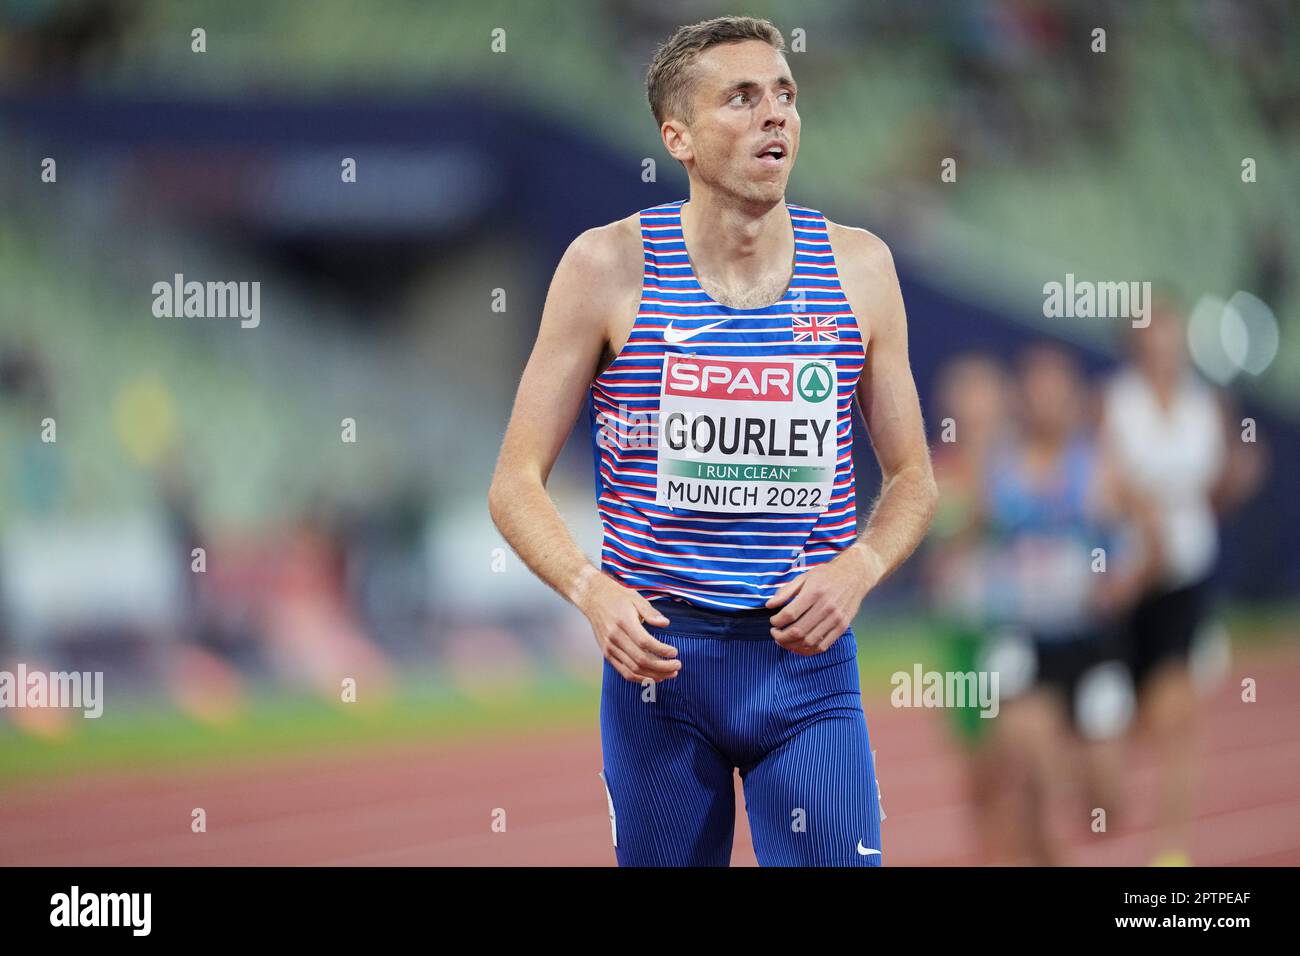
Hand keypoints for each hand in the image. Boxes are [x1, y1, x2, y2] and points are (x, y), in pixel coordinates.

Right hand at [574, 567, 680, 682]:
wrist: (593, 599)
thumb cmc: (618, 597)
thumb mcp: (636, 598)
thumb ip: (650, 612)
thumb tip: (665, 623)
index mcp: (624, 622)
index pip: (645, 642)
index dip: (661, 650)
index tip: (674, 652)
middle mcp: (615, 637)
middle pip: (640, 659)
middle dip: (662, 666)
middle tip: (677, 666)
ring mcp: (610, 648)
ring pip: (633, 669)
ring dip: (654, 675)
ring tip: (670, 673)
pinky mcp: (607, 654)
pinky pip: (624, 672)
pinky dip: (640, 678)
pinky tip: (653, 677)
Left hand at [765, 544, 880, 654]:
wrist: (855, 574)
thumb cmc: (827, 575)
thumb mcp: (804, 576)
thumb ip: (786, 591)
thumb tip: (769, 605)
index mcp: (814, 592)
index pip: (789, 614)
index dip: (776, 621)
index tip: (773, 621)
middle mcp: (826, 607)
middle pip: (798, 631)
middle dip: (781, 636)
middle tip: (775, 633)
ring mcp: (836, 618)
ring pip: (809, 641)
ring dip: (792, 645)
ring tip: (784, 641)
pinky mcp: (842, 627)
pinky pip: (823, 646)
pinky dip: (808, 650)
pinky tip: (799, 646)